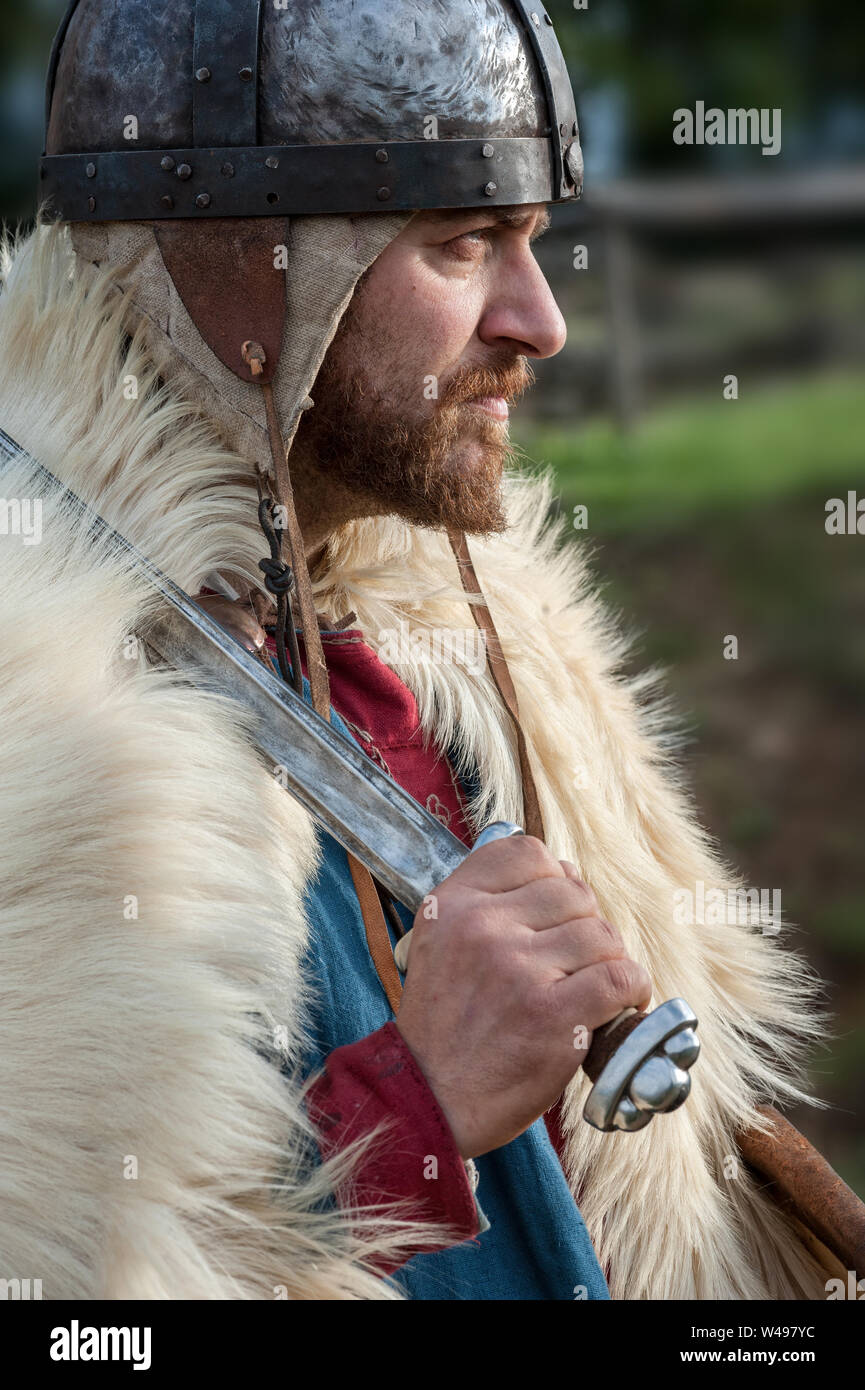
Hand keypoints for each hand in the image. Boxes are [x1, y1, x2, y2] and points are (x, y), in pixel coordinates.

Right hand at [395, 836, 651, 1158]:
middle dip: (585, 924)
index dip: (554, 877)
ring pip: (601, 934)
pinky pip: (620, 976)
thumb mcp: (440, 944)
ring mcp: (519, 970)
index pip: (526, 852)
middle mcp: (483, 928)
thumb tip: (561, 870)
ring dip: (609, 960)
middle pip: (572, 892)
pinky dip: (632, 988)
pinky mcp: (554, 1015)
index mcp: (452, 905)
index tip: (555, 912)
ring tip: (595, 987)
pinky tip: (621, 1002)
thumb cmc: (444, 1027)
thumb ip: (486, 901)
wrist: (429, 1099)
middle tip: (577, 961)